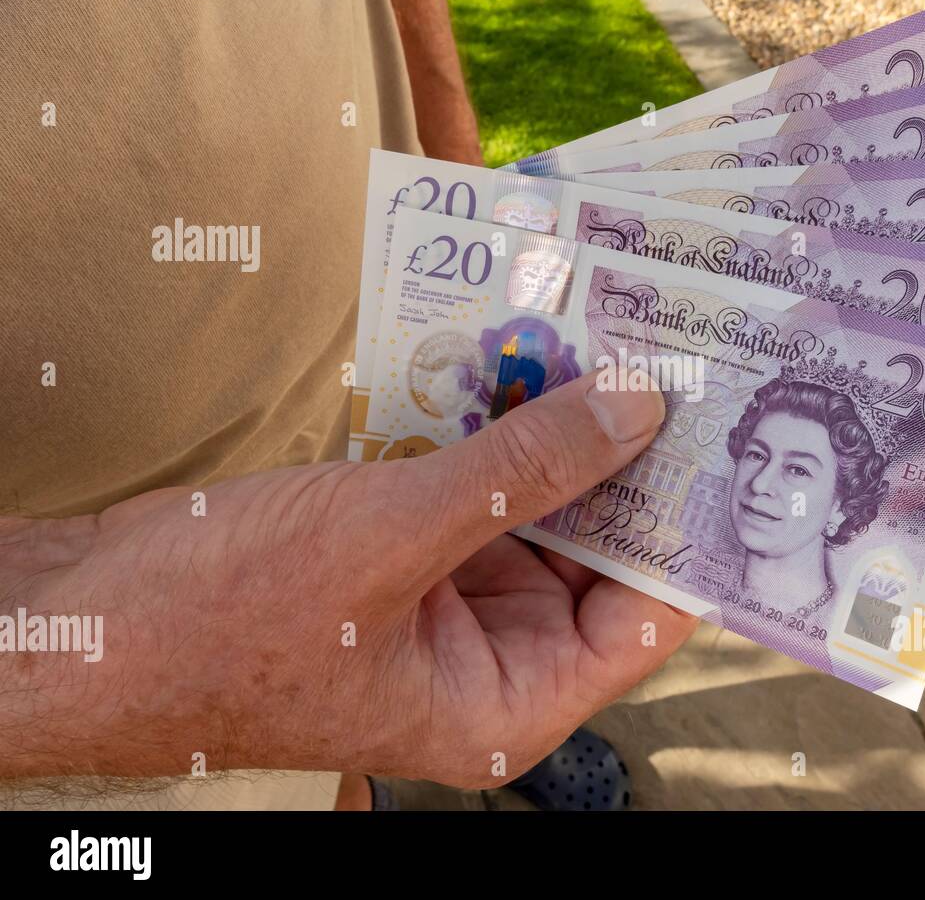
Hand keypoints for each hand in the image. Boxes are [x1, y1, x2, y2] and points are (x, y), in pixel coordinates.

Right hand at [0, 373, 695, 785]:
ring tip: (609, 338)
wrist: (83, 615)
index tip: (728, 436)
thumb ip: (523, 473)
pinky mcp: (406, 546)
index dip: (690, 529)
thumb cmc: (221, 617)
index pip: (645, 617)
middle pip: (600, 549)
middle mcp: (493, 654)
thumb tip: (638, 411)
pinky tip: (519, 354)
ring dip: (558, 426)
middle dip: (625, 458)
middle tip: (675, 361)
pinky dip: (493, 424)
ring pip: (539, 503)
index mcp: (510, 700)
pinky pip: (477, 480)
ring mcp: (448, 597)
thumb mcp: (392, 535)